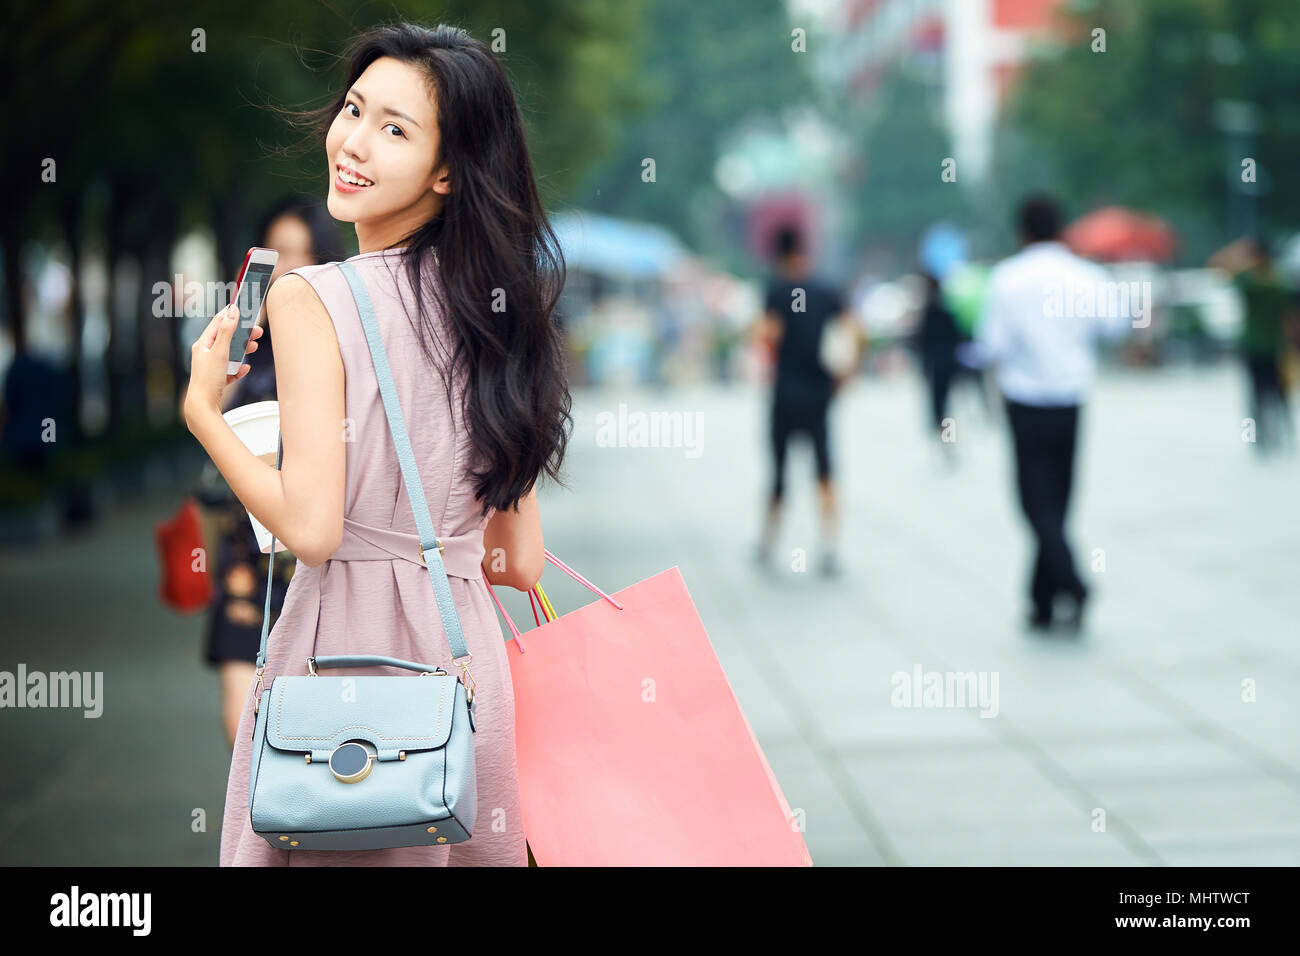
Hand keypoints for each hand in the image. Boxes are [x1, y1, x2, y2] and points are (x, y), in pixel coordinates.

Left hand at [184, 303, 262, 427]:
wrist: (203, 407)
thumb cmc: (208, 380)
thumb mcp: (219, 352)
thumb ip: (226, 331)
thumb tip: (232, 310)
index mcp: (202, 345)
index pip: (217, 323)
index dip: (230, 314)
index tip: (243, 307)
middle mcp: (205, 354)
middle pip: (226, 338)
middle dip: (242, 333)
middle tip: (257, 330)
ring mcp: (211, 367)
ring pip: (230, 353)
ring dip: (242, 349)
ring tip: (254, 347)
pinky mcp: (217, 380)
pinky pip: (230, 370)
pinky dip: (239, 368)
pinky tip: (245, 368)